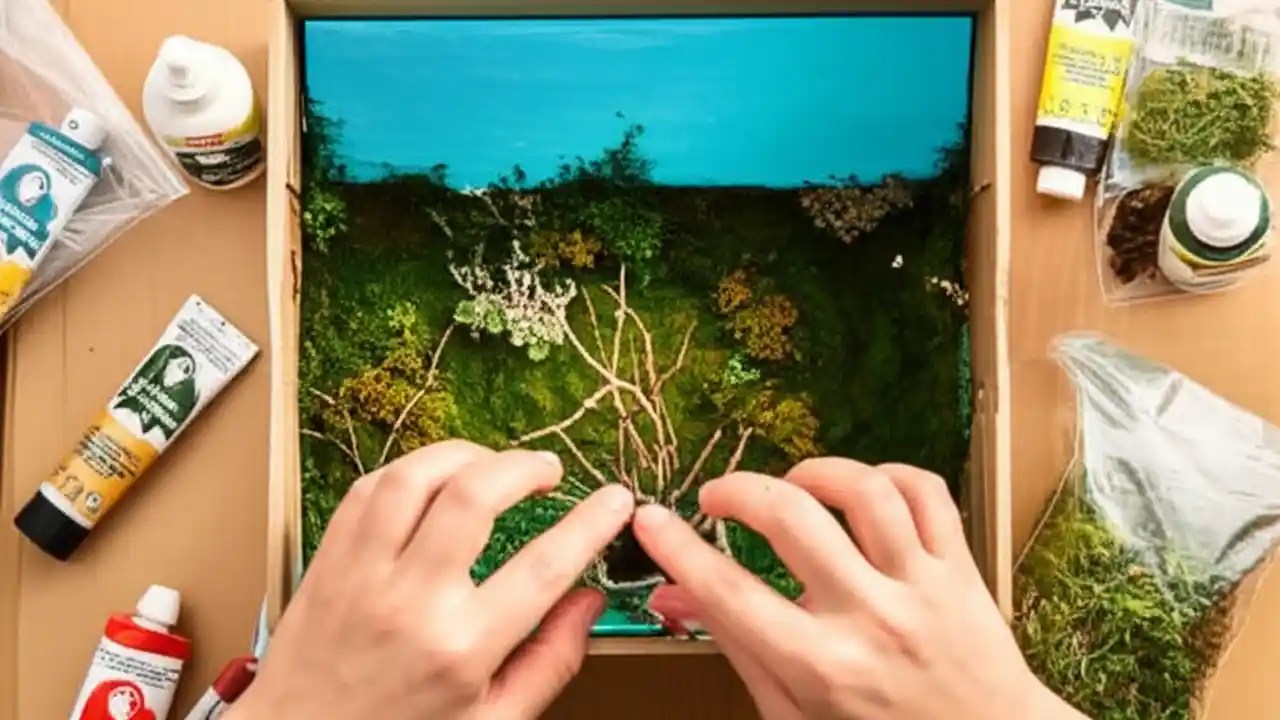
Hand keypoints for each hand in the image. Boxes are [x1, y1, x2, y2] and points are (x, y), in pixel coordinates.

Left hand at [228, 440, 634, 719]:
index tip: (616, 501)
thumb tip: (588, 602)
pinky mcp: (329, 560)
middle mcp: (412, 602)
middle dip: (525, 467)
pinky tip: (433, 480)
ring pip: (415, 476)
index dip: (590, 524)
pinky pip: (368, 488)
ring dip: (465, 455)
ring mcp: (363, 574)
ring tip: (491, 465)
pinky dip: (409, 470)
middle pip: (475, 495)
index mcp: (461, 649)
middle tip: (548, 472)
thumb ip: (549, 662)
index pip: (545, 567)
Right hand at [635, 459, 1084, 719]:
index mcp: (821, 667)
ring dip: (813, 473)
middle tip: (717, 496)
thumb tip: (674, 598)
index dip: (677, 549)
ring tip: (792, 486)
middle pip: (792, 518)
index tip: (651, 520)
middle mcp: (872, 619)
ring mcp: (922, 587)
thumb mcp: (795, 713)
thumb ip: (737, 648)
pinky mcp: (960, 566)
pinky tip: (861, 489)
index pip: (729, 593)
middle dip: (738, 491)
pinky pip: (925, 490)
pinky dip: (887, 474)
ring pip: (864, 490)